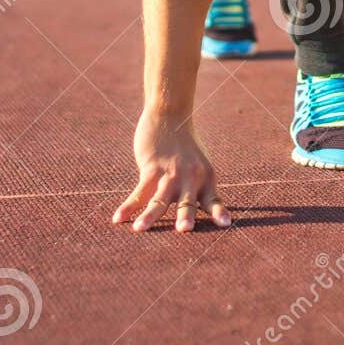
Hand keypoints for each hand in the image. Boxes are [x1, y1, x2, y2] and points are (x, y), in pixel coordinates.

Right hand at [112, 107, 230, 231]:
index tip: (225, 224)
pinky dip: (128, 205)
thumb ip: (198, 187)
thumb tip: (192, 212)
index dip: (218, 212)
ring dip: (149, 214)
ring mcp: (170, 173)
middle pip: (187, 201)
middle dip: (185, 216)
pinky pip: (139, 191)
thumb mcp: (199, 164)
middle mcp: (190, 177)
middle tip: (184, 230)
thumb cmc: (185, 145)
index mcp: (205, 178)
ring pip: (158, 198)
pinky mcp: (151, 168)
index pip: (213, 200)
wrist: (170, 115)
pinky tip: (118, 218)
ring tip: (139, 229)